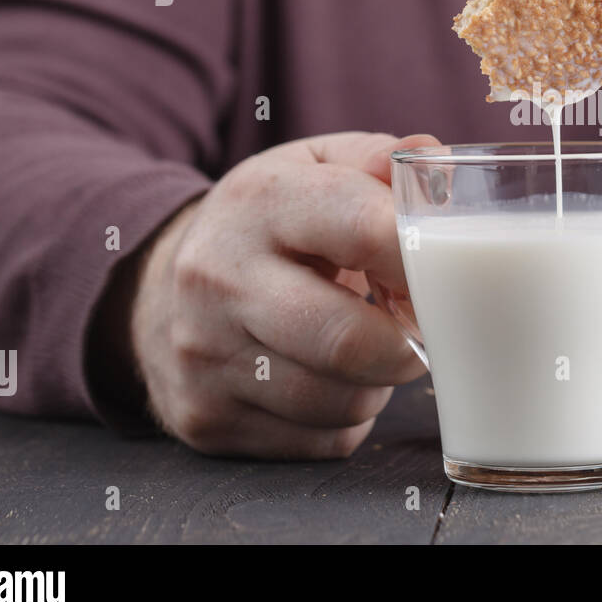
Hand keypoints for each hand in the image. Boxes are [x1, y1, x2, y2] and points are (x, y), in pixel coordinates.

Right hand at [122, 131, 436, 457]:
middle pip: (350, 341)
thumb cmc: (270, 224)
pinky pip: (323, 441)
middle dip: (408, 344)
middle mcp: (220, 278)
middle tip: (420, 328)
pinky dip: (349, 417)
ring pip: (343, 402)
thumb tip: (439, 164)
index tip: (446, 274)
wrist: (156, 289)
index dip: (426, 259)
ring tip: (368, 346)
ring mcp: (206, 357)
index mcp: (261, 202)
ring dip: (379, 383)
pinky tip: (332, 379)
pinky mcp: (207, 419)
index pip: (366, 230)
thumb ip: (381, 160)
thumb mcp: (314, 167)